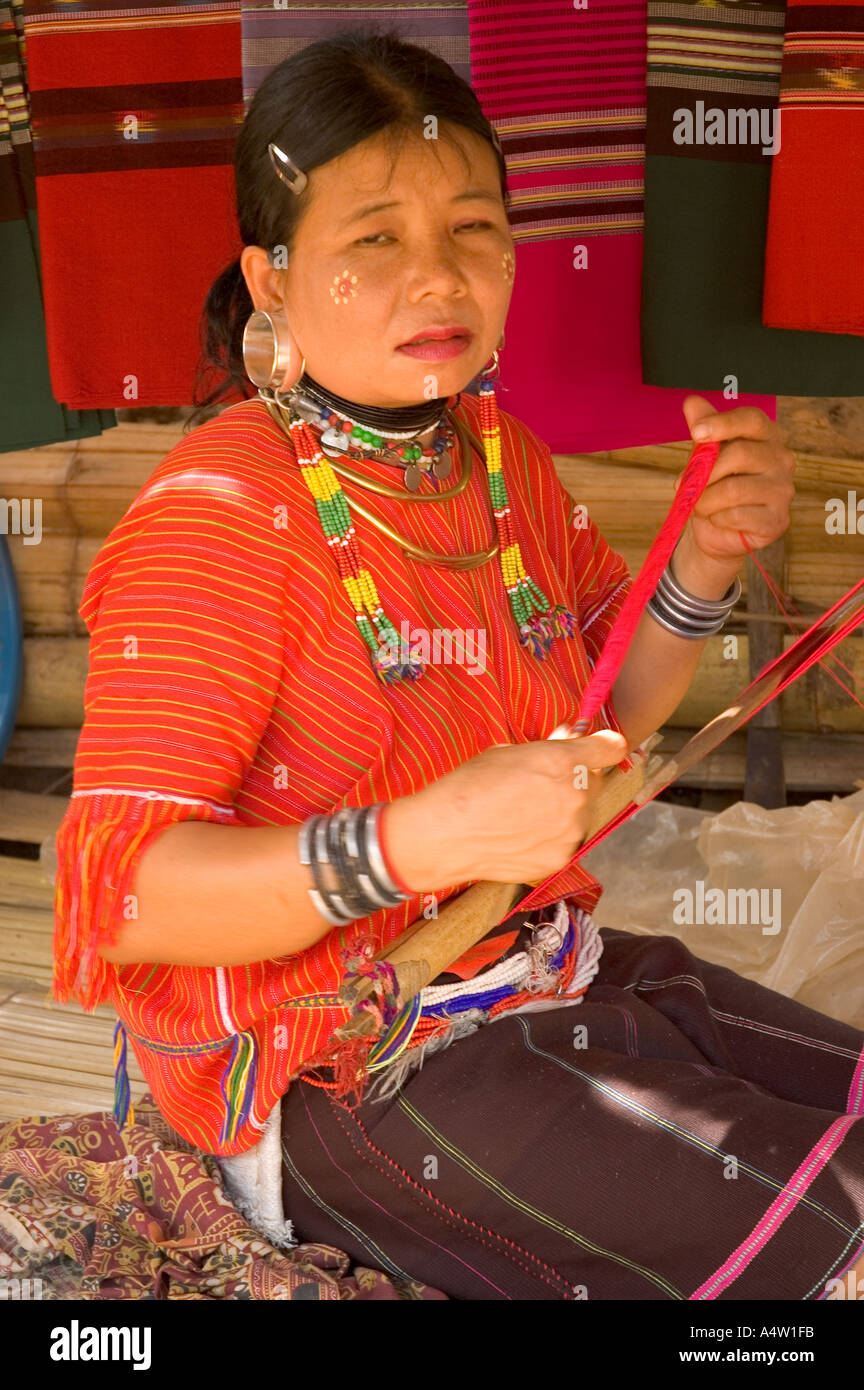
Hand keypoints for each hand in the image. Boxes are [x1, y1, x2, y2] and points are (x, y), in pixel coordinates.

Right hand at [384, 730, 629, 892]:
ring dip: (564, 809)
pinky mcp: (560, 859)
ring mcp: (570, 832)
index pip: (611, 748)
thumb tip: (566, 743)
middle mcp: (576, 797)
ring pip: (581, 814)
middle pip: (595, 782)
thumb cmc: (469, 787)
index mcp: (564, 762)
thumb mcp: (508, 752)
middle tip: (543, 781)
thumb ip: (546, 750)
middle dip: (576, 779)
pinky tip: (522, 833)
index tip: (599, 748)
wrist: (446, 835)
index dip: (604, 746)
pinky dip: (552, 835)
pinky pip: (566, 840)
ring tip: (525, 812)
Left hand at [677, 396, 795, 564]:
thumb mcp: (705, 455)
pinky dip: (717, 518)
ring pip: (734, 490)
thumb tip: (692, 402)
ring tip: (698, 505)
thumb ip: (702, 429)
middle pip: (740, 454)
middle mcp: (782, 460)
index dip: (723, 423)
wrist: (717, 530)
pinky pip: (737, 516)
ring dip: (705, 500)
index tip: (696, 432)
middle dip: (704, 473)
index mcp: (767, 437)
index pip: (752, 420)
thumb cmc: (715, 487)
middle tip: (684, 485)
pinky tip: (717, 518)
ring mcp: (783, 491)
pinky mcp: (777, 520)